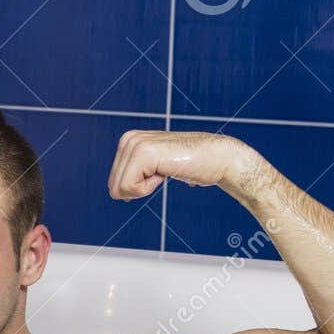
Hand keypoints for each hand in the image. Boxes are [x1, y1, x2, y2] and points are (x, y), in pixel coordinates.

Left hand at [107, 130, 260, 200]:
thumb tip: (116, 194)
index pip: (114, 184)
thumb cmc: (191, 166)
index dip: (138, 188)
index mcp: (128, 141)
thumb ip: (135, 175)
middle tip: (164, 172)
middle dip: (139, 189)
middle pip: (114, 188)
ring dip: (145, 188)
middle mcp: (128, 139)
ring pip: (120, 189)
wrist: (219, 158)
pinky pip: (130, 188)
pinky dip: (149, 187)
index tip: (160, 173)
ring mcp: (135, 143)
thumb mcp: (155, 168)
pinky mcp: (144, 153)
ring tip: (166, 170)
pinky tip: (166, 171)